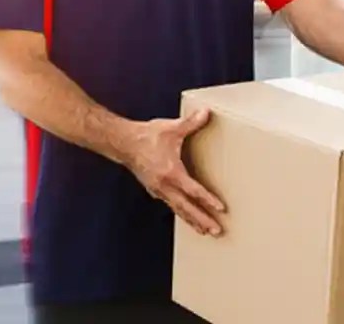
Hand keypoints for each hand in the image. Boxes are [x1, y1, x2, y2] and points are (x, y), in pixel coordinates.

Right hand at [123, 109, 225, 235]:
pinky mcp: (155, 190)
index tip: (221, 210)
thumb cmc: (147, 136)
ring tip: (206, 232)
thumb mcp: (171, 128)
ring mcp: (158, 190)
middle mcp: (164, 186)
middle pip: (187, 208)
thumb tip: (207, 112)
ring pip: (178, 210)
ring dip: (193, 221)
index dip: (208, 201)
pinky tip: (188, 217)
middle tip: (217, 231)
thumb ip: (191, 122)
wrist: (123, 143)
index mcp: (171, 173)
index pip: (193, 191)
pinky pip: (171, 205)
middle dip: (202, 220)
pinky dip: (182, 213)